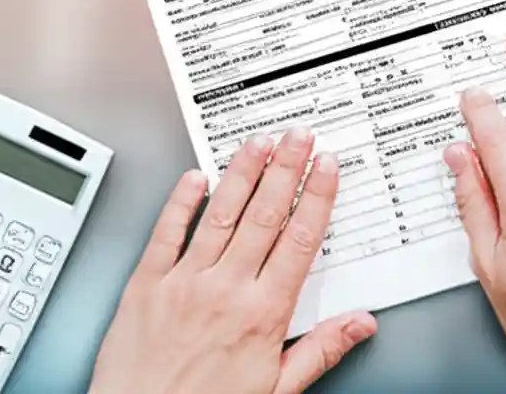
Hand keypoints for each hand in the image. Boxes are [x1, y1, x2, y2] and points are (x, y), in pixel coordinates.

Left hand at [90, 131, 376, 393]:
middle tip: (299, 136)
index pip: (299, 240)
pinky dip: (181, 201)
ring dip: (242, 172)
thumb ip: (320, 350)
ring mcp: (183, 283)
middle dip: (285, 169)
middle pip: (264, 215)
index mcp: (262, 314)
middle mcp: (225, 290)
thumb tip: (360, 324)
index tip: (327, 168)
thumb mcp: (276, 392)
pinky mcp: (145, 285)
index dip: (316, 197)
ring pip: (220, 214)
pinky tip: (195, 178)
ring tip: (258, 142)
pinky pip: (166, 233)